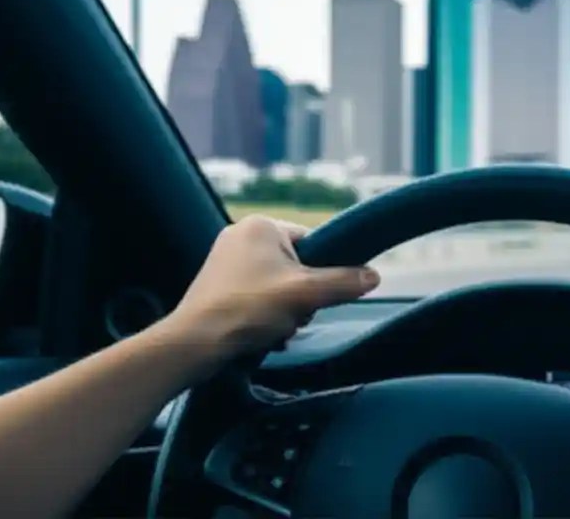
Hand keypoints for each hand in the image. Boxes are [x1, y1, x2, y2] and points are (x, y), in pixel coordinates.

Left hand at [168, 215, 379, 358]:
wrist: (194, 343)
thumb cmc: (248, 310)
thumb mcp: (305, 295)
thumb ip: (343, 283)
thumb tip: (374, 275)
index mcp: (261, 225)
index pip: (312, 242)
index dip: (320, 272)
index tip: (313, 296)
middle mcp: (240, 234)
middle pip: (296, 267)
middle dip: (299, 297)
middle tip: (290, 316)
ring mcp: (224, 259)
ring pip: (277, 286)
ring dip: (284, 311)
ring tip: (273, 328)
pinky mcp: (215, 284)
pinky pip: (256, 296)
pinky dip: (263, 316)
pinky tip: (259, 334)